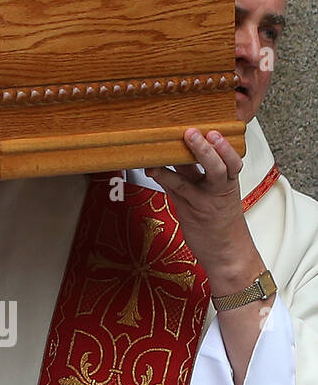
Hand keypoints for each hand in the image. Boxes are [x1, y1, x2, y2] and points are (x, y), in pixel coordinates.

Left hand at [146, 128, 258, 278]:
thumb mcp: (215, 194)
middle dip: (205, 149)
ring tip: (166, 148)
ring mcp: (205, 201)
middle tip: (193, 133)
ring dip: (178, 161)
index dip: (226, 148)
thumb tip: (177, 152)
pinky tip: (152, 169)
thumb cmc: (220, 222)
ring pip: (192, 178)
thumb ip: (197, 174)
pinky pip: (175, 191)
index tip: (217, 132)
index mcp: (229, 183)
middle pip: (218, 167)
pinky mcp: (190, 211)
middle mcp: (219, 190)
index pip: (232, 162)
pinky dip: (162, 177)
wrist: (227, 253)